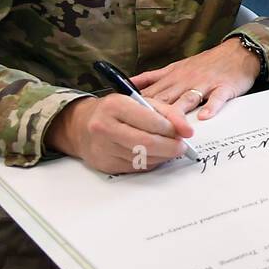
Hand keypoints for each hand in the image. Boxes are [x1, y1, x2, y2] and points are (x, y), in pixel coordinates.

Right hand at [47, 92, 193, 172]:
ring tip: (169, 149)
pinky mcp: (105, 164)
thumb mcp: (139, 101)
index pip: (150, 120)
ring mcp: (103, 147)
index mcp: (115, 105)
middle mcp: (105, 127)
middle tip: (182, 147)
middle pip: (146, 143)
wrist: (82, 126)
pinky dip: (150, 162)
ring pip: (143, 158)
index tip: (186, 133)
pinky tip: (154, 155)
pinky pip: (136, 167)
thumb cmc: (116, 111)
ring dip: (162, 156)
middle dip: (170, 147)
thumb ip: (166, 112)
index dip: (172, 129)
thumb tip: (186, 130)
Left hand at [130, 37, 262, 121]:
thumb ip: (153, 78)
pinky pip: (216, 98)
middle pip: (166, 98)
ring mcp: (204, 84)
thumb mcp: (175, 67)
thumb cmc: (206, 63)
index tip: (124, 121)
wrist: (237, 52)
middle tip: (142, 131)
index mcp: (172, 77)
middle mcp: (185, 80)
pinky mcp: (223, 88)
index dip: (137, 107)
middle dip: (154, 115)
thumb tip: (129, 85)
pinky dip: (210, 107)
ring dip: (179, 112)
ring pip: (188, 99)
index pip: (151, 93)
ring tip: (171, 128)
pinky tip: (205, 117)